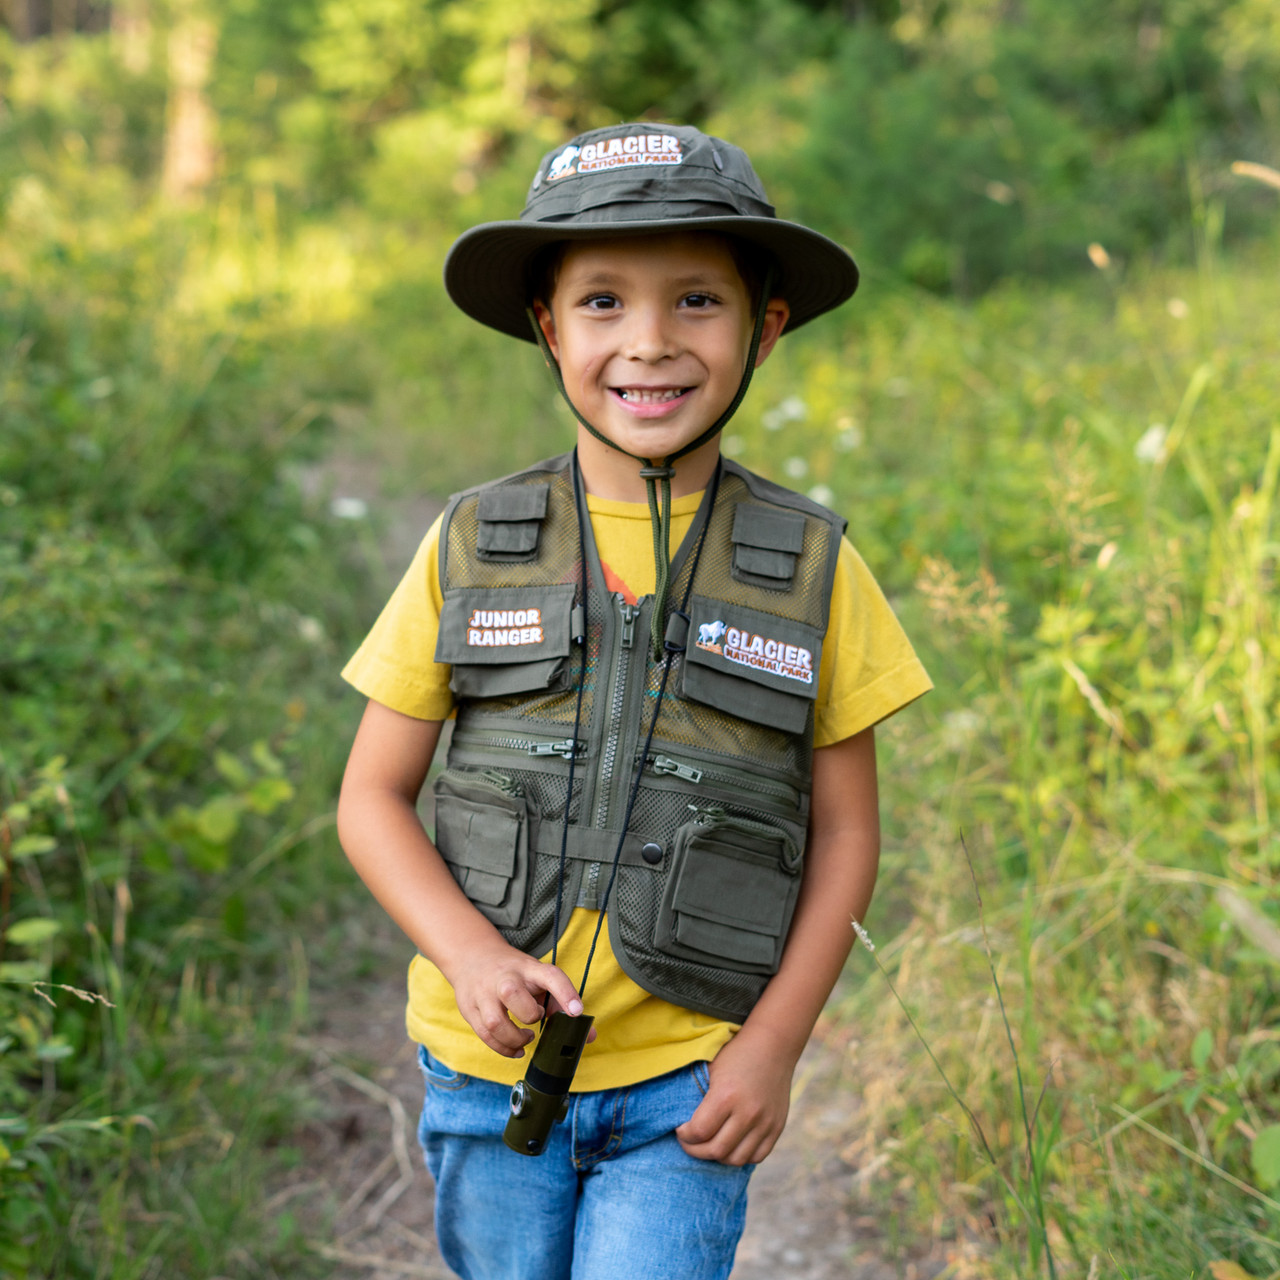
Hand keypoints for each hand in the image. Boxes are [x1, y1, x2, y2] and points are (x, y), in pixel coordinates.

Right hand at [448, 942, 594, 1057]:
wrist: (473, 956)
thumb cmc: (514, 973)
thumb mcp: (536, 977)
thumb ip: (561, 1004)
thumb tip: (588, 1035)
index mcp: (527, 968)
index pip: (549, 975)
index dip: (565, 992)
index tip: (577, 1012)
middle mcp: (503, 978)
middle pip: (512, 993)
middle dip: (529, 1014)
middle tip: (537, 1018)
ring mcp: (483, 993)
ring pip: (495, 1021)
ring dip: (514, 1038)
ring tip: (527, 1038)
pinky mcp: (470, 1009)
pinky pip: (485, 1035)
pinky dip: (503, 1049)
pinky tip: (515, 1049)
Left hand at [675, 1029, 794, 1165]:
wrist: (773, 1045)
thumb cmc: (736, 1054)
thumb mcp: (711, 1069)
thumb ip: (697, 1096)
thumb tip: (681, 1121)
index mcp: (726, 1095)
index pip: (699, 1132)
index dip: (684, 1135)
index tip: (680, 1129)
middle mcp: (748, 1112)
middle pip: (716, 1150)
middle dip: (696, 1150)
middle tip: (689, 1142)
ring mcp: (765, 1122)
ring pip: (736, 1159)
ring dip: (718, 1156)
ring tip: (709, 1144)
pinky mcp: (777, 1127)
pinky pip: (757, 1156)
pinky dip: (741, 1156)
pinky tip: (731, 1145)